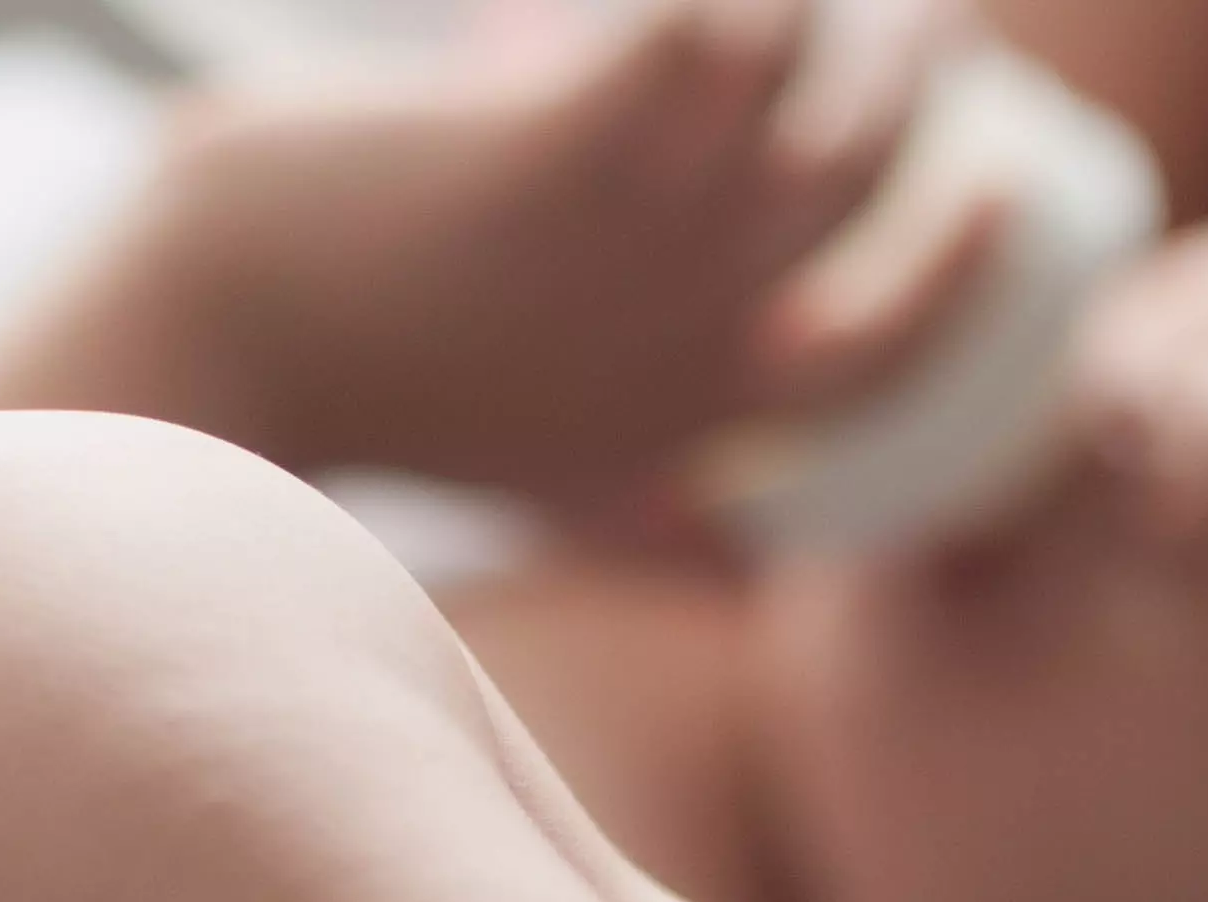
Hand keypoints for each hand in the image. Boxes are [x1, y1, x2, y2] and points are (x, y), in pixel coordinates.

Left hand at [132, 0, 1002, 508]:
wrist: (205, 345)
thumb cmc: (363, 385)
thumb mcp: (537, 475)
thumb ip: (631, 503)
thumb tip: (710, 541)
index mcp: (690, 419)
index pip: (889, 354)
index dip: (964, 267)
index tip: (1002, 187)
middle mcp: (686, 340)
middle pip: (862, 176)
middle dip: (913, 68)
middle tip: (902, 6)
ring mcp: (626, 247)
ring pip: (805, 83)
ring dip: (834, 0)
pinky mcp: (555, 152)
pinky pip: (706, 30)